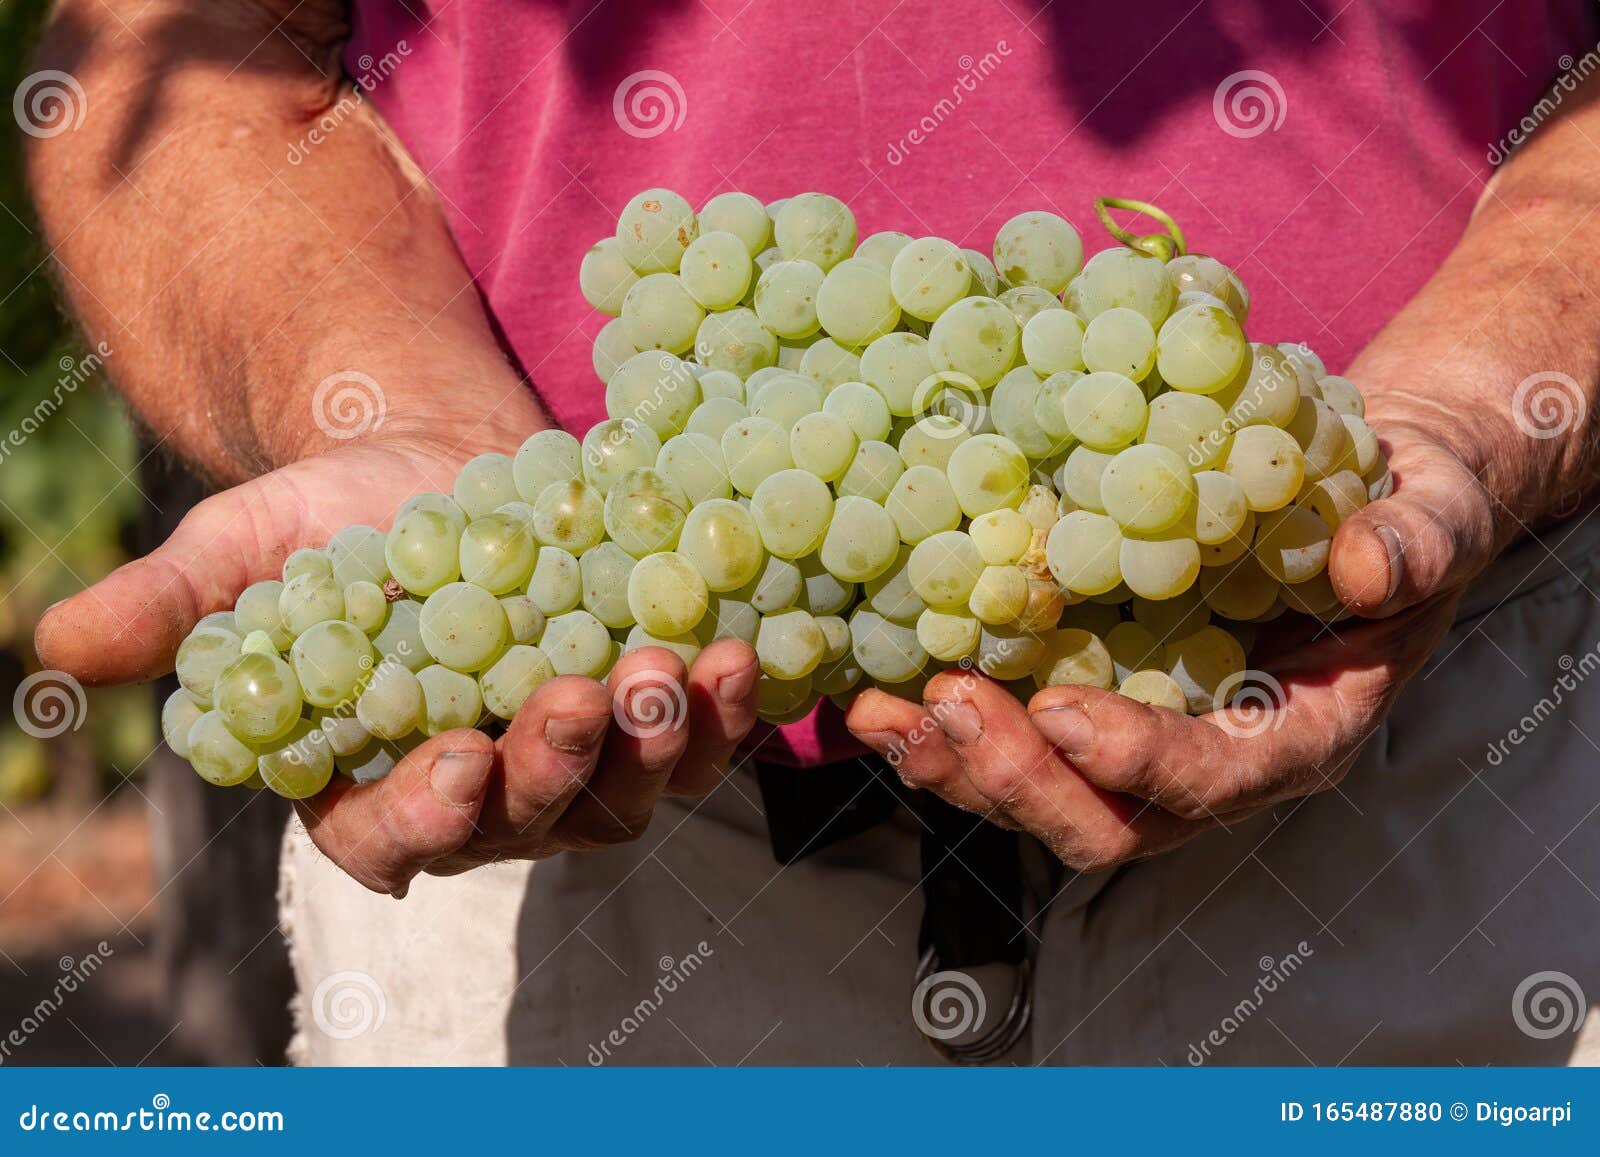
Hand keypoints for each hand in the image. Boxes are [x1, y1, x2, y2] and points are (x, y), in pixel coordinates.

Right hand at [37, 439, 760, 895]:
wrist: (454, 463)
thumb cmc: (342, 514)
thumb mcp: (252, 546)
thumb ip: (179, 603)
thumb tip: (58, 645)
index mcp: (378, 785)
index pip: (396, 843)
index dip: (428, 818)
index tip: (453, 760)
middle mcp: (489, 797)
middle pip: (531, 825)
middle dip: (557, 771)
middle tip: (576, 701)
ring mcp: (582, 765)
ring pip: (627, 795)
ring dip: (654, 745)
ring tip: (671, 670)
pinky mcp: (649, 711)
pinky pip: (696, 736)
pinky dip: (722, 706)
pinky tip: (736, 650)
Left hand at [846, 412, 1503, 870]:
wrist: (1358, 498)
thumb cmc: (1406, 512)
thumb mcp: (1435, 518)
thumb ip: (1413, 547)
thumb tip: (1368, 568)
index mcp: (1298, 735)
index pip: (1218, 778)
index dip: (1139, 758)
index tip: (1061, 708)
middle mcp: (1210, 763)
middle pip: (1107, 820)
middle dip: (1021, 777)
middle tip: (949, 703)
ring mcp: (1140, 743)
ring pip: (1041, 798)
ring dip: (958, 767)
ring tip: (881, 712)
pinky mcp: (1090, 704)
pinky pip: (1011, 745)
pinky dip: (943, 730)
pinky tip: (877, 696)